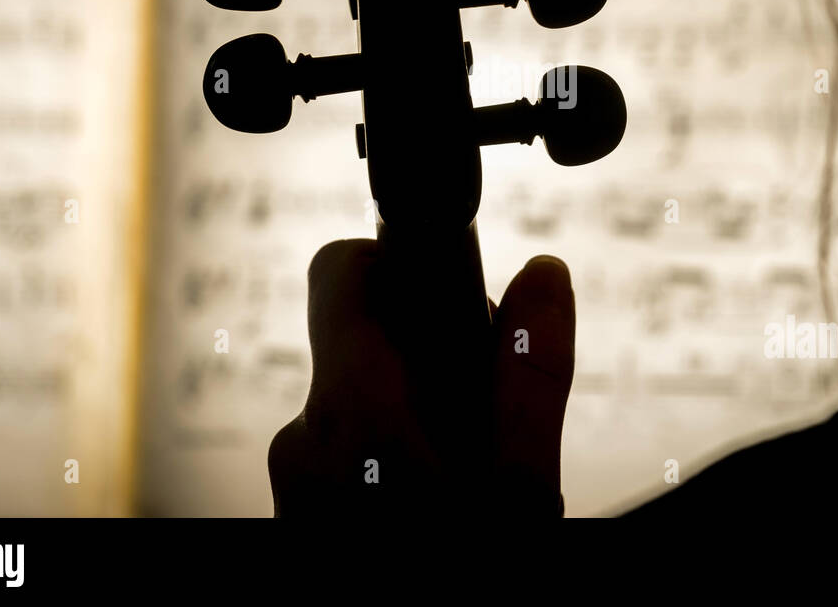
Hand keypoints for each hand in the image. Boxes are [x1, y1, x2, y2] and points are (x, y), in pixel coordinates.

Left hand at [268, 239, 575, 518]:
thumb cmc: (452, 590)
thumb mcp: (518, 494)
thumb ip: (530, 379)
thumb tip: (543, 274)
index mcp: (349, 417)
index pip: (342, 271)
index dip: (401, 263)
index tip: (455, 297)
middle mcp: (302, 439)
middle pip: (370, 340)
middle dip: (434, 360)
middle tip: (486, 420)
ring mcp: (294, 482)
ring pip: (365, 400)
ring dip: (418, 419)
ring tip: (469, 482)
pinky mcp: (299, 510)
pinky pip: (347, 450)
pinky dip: (392, 460)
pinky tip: (437, 504)